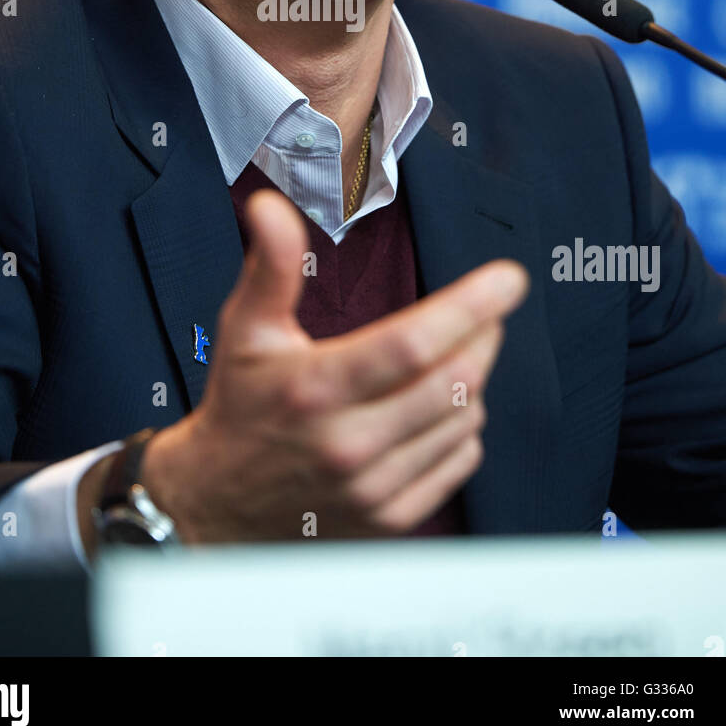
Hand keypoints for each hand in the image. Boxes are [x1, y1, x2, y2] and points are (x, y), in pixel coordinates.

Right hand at [142, 188, 527, 540]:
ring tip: (450, 357)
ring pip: (464, 419)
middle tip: (485, 312)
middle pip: (453, 381)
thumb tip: (270, 207)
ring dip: (473, 379)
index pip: (412, 343)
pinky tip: (438, 407)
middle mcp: (348, 443)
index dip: (470, 306)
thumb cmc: (240, 404)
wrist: (217, 503)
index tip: (508, 278)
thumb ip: (269, 265)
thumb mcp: (245, 329)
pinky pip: (460, 461)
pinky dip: (464, 426)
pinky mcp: (391, 519)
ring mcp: (373, 487)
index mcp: (315, 389)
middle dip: (484, 334)